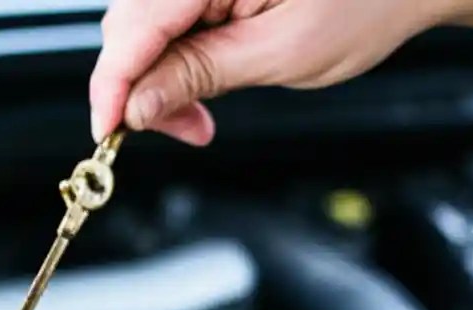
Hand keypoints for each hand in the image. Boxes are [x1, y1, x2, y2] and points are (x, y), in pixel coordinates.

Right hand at [89, 0, 472, 144]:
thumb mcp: (281, 52)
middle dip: (136, 89)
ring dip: (154, 80)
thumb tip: (137, 106)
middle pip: (127, 28)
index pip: (133, 29)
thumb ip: (200, 75)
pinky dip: (172, 61)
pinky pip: (165, 22)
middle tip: (177, 130)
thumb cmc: (365, 3)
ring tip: (194, 117)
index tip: (106, 132)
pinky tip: (195, 87)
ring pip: (141, 29)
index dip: (112, 86)